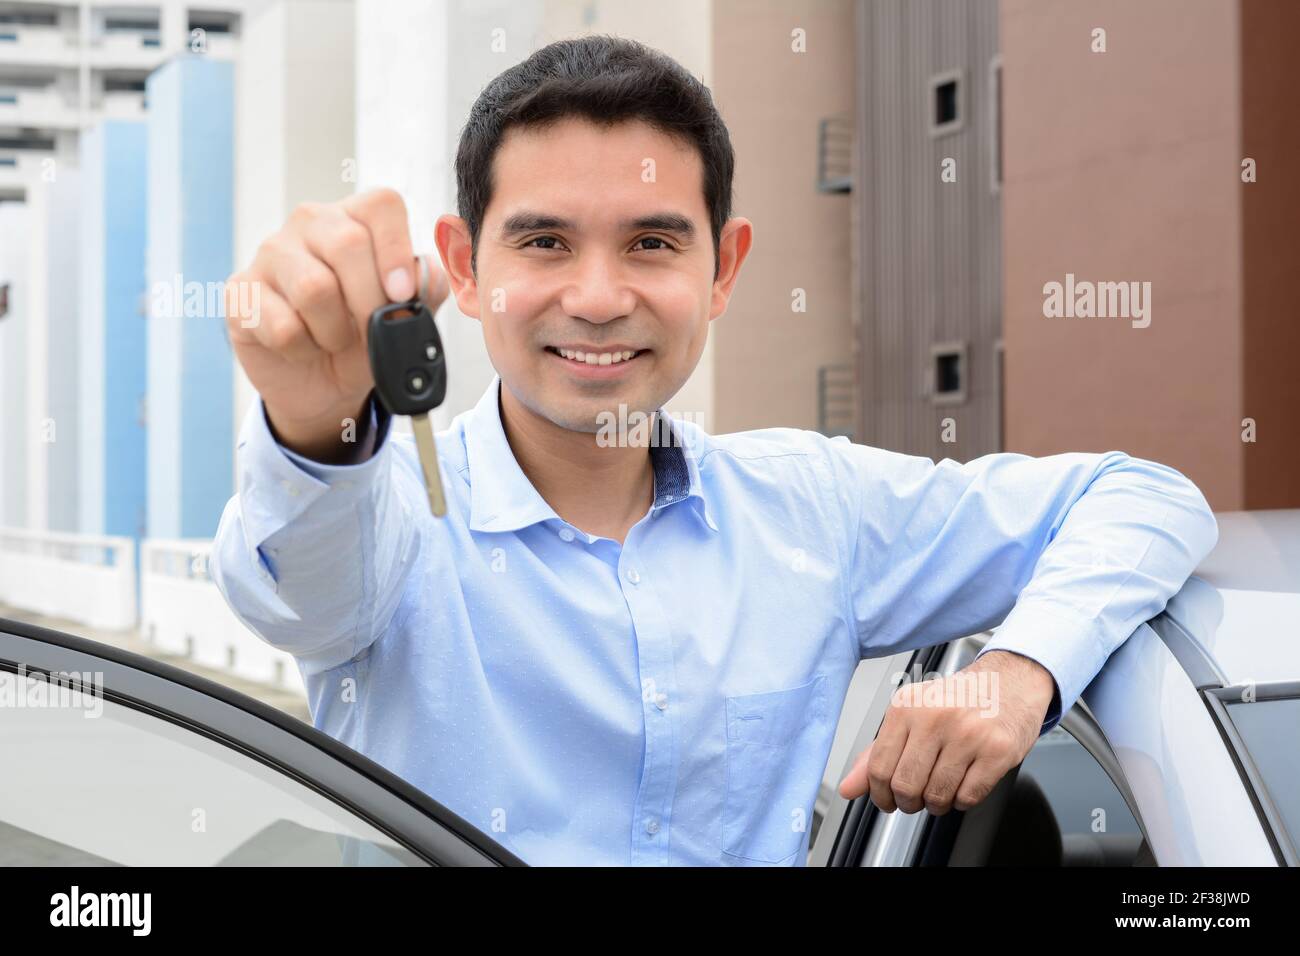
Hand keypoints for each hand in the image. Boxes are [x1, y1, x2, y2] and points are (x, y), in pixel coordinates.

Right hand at [224, 187, 449, 462]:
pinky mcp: (241, 291)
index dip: (397, 248)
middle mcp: (311, 224)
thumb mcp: (404, 318)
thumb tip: (425, 272)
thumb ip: (425, 291)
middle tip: (370, 330)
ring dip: (335, 331)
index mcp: (355, 219)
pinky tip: (301, 347)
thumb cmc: (363, 338)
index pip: (381, 204)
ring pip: (314, 287)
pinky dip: (302, 349)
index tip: (402, 294)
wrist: (323, 383)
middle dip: (369, 301)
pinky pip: (281, 325)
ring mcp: (271, 253)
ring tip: (333, 339)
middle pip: (348, 243)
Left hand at [837, 649, 1056, 814]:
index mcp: (906, 707)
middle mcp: (935, 717)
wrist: (1009, 682)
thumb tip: (848, 788)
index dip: (880, 794)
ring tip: (942, 789)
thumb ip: (877, 752)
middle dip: (908, 803)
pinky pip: (969, 797)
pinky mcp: (997, 751)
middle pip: (906, 786)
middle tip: (916, 799)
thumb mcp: (911, 716)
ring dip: (937, 804)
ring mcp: (968, 734)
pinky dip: (962, 801)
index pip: (878, 767)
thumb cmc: (958, 701)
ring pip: (937, 796)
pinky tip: (964, 783)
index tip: (886, 800)